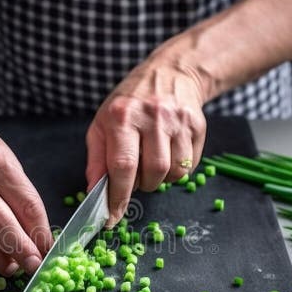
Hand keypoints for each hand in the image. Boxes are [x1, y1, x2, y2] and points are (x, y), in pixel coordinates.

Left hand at [85, 51, 207, 224]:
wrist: (169, 74)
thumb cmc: (129, 104)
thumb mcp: (102, 125)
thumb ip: (97, 160)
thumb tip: (94, 193)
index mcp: (122, 116)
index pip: (122, 166)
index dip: (118, 197)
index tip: (112, 218)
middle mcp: (152, 117)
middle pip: (152, 172)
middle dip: (141, 186)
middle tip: (135, 176)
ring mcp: (178, 121)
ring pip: (173, 172)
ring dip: (160, 180)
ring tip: (150, 164)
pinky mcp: (197, 126)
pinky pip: (189, 165)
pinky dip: (176, 171)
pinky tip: (168, 155)